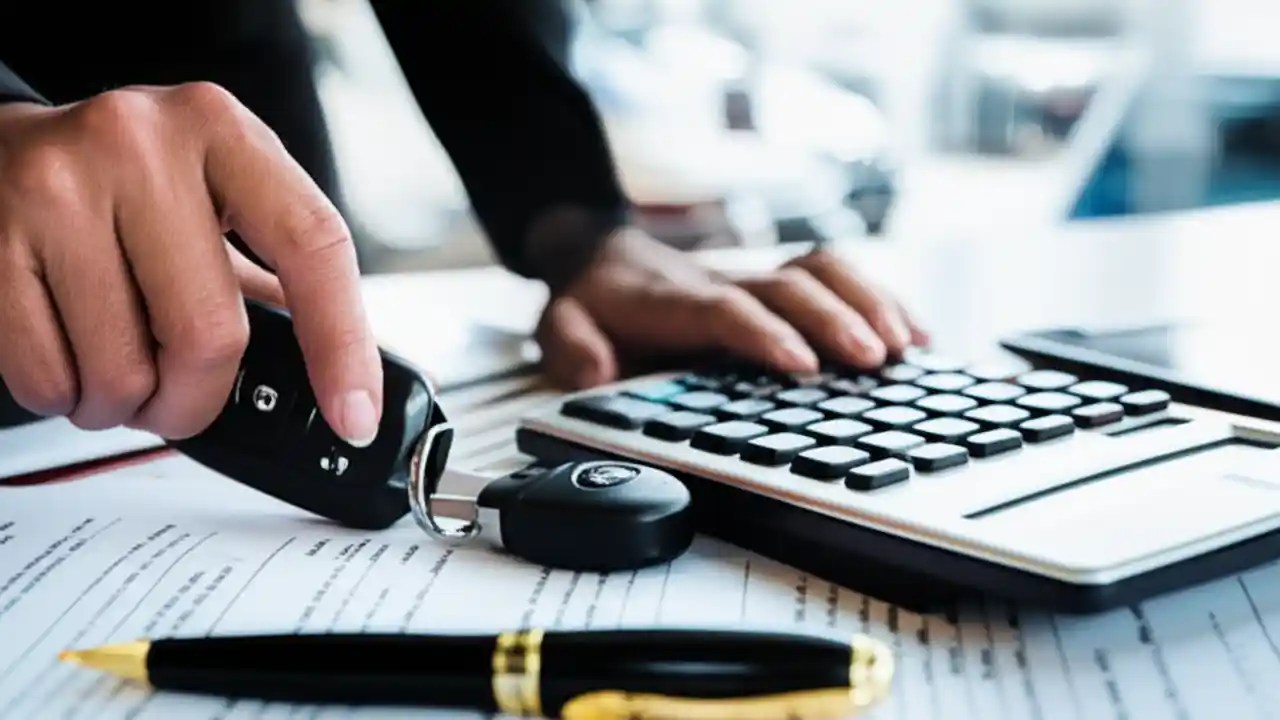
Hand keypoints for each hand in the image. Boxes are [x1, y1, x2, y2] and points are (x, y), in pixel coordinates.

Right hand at [0, 84, 381, 443]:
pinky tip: (71, 357)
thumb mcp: (214, 197)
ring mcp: (58, 189)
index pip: (313, 244)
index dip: (342, 345)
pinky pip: (48, 377)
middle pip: (210, 334)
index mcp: (222, 131)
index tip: (355, 414)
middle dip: (197, 400)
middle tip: (182, 400)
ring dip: (127, 406)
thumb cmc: (123, 187)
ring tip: (119, 369)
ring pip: (124, 371)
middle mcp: (140, 146)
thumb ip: (274, 275)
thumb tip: (344, 378)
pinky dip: (67, 398)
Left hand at [535, 229, 927, 387]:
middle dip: (834, 320)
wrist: (603, 258)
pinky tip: (914, 335)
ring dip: (868, 304)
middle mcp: (724, 281)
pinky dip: (879, 300)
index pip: (724, 310)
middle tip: (873, 360)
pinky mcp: (777, 284)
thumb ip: (569, 347)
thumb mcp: (558, 325)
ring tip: (907, 346)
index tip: (802, 364)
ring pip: (821, 272)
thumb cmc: (593, 303)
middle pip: (788, 286)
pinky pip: (835, 278)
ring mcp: (755, 278)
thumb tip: (596, 370)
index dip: (764, 333)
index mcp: (673, 301)